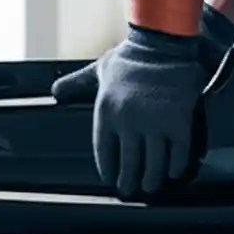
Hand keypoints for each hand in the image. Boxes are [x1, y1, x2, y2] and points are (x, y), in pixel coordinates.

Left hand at [52, 27, 206, 198]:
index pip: (104, 153)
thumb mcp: (98, 70)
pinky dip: (175, 167)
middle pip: (128, 164)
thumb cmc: (129, 58)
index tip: (110, 179)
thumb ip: (76, 84)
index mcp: (106, 113)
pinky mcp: (178, 123)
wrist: (163, 43)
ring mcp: (155, 124)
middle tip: (129, 190)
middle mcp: (128, 123)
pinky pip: (177, 154)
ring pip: (153, 165)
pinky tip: (172, 172)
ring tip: (150, 186)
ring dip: (151, 180)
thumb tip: (55, 92)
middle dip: (128, 182)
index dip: (108, 170)